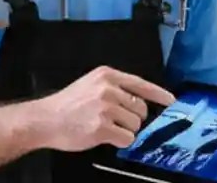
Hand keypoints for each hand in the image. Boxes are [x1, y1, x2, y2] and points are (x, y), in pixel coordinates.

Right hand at [33, 66, 175, 151]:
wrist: (45, 119)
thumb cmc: (67, 105)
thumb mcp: (91, 84)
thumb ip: (115, 88)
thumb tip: (139, 103)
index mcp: (107, 75)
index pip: (141, 84)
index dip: (159, 94)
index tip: (171, 101)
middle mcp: (109, 89)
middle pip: (141, 109)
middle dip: (132, 119)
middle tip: (114, 121)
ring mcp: (106, 108)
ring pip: (135, 125)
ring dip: (124, 131)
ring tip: (104, 127)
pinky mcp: (102, 127)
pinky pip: (126, 138)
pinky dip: (119, 141)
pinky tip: (104, 136)